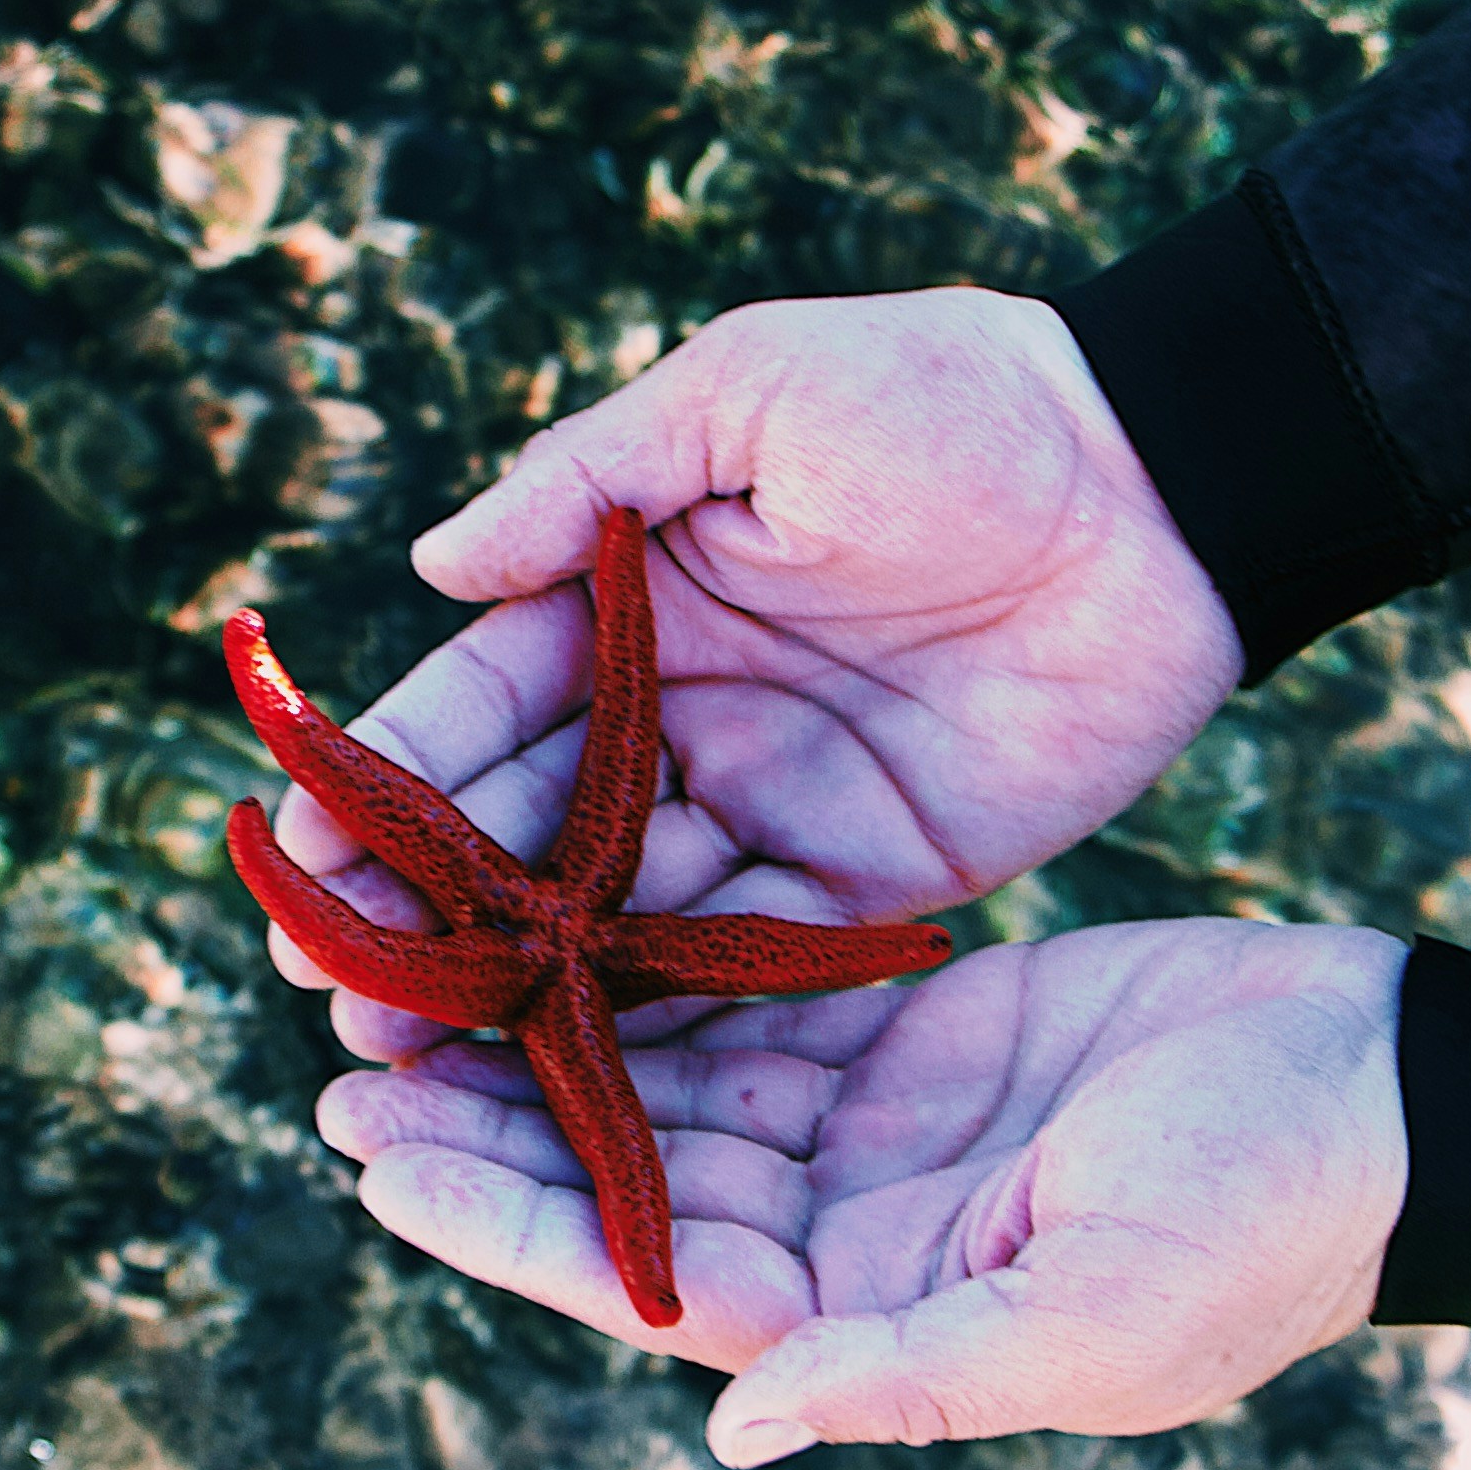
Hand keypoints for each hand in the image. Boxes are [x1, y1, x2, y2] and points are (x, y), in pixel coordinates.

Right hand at [264, 286, 1242, 1060]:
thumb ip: (591, 482)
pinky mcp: (869, 882)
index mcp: (632, 600)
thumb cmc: (957, 398)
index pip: (480, 706)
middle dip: (427, 920)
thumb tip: (431, 568)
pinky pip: (750, 962)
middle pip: (524, 837)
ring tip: (423, 1065)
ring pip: (616, 920)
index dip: (388, 783)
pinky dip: (666, 1019)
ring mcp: (772, 806)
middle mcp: (683, 716)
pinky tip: (582, 1076)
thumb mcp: (756, 393)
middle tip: (339, 1004)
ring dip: (521, 993)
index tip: (302, 860)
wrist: (1168, 481)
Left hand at [311, 919, 1410, 1461]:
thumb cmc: (1267, 1216)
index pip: (641, 1278)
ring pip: (661, 1086)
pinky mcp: (903, 1039)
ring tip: (406, 973)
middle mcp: (842, 1244)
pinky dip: (641, 964)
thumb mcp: (1097, 1313)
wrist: (1393, 1095)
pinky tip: (543, 906)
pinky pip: (740, 1002)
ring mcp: (868, 1138)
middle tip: (337, 1056)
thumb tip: (742, 1432)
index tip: (374, 1157)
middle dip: (482, 1122)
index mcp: (867, 1324)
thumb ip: (916, 1373)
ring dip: (539, 1039)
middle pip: (619, 1180)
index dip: (504, 1220)